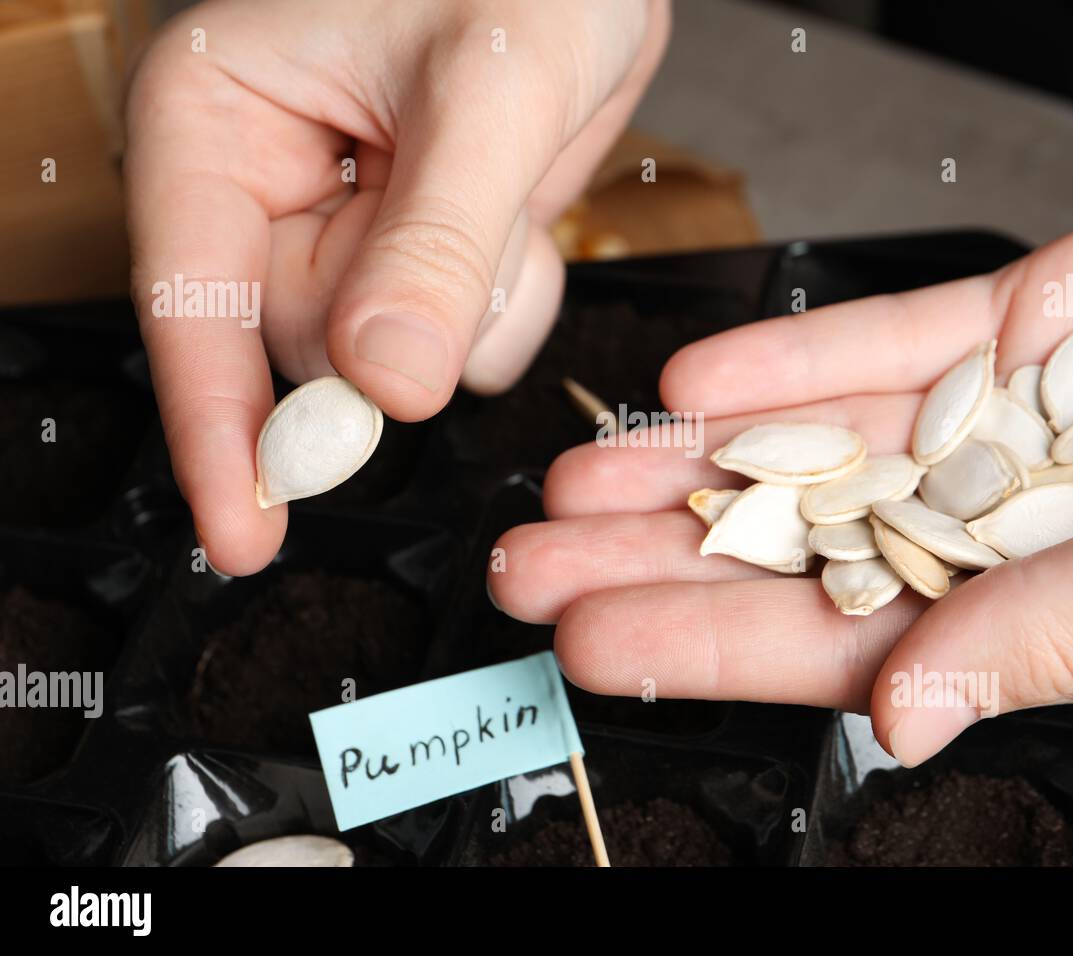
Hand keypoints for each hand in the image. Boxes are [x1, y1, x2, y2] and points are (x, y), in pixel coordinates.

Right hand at [124, 0, 668, 573]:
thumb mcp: (490, 91)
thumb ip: (433, 241)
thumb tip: (378, 382)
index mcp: (220, 117)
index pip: (195, 304)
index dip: (219, 429)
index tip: (245, 534)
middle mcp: (264, 182)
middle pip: (303, 347)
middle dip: (402, 324)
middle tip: (478, 218)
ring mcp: (344, 225)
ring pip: (384, 361)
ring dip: (467, 305)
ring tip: (503, 188)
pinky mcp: (415, 255)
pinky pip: (451, 345)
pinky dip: (502, 304)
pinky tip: (519, 215)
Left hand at [489, 145, 1072, 766]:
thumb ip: (1052, 639)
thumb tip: (906, 719)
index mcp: (1050, 611)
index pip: (839, 649)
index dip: (706, 650)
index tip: (594, 645)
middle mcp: (1006, 520)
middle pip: (794, 550)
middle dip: (657, 560)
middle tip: (533, 567)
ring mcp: (1005, 416)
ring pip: (812, 446)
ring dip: (692, 463)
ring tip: (579, 474)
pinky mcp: (1022, 319)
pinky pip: (881, 344)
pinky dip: (789, 362)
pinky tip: (699, 388)